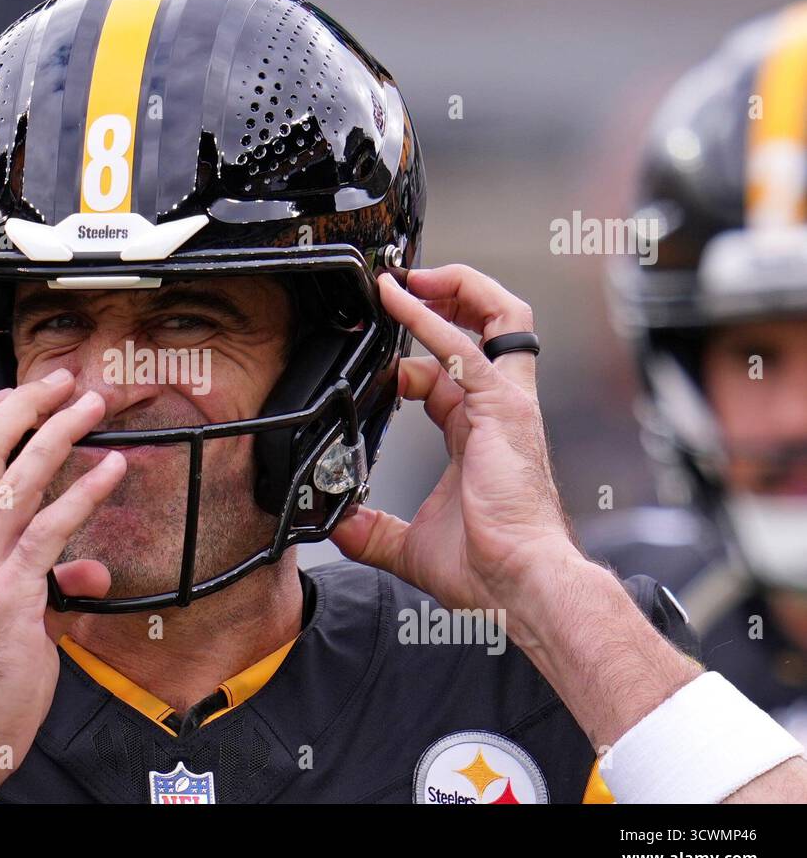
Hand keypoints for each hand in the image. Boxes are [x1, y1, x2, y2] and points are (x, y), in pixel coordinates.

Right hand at [0, 369, 125, 802]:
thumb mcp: (0, 620)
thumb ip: (39, 584)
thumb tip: (80, 570)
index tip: (12, 392)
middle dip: (20, 408)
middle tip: (58, 382)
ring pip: (11, 480)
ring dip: (56, 434)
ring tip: (89, 407)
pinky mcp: (9, 598)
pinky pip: (47, 531)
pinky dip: (82, 493)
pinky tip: (110, 471)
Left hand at [331, 266, 580, 637]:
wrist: (520, 584)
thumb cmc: (486, 568)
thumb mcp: (409, 545)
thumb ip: (372, 530)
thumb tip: (337, 527)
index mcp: (478, 432)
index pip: (448, 371)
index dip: (409, 358)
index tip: (374, 366)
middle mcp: (497, 408)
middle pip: (486, 326)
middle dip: (449, 295)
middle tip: (402, 284)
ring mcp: (505, 403)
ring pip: (497, 315)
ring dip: (453, 286)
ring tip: (409, 273)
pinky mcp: (503, 407)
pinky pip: (466, 346)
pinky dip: (429, 318)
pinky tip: (398, 300)